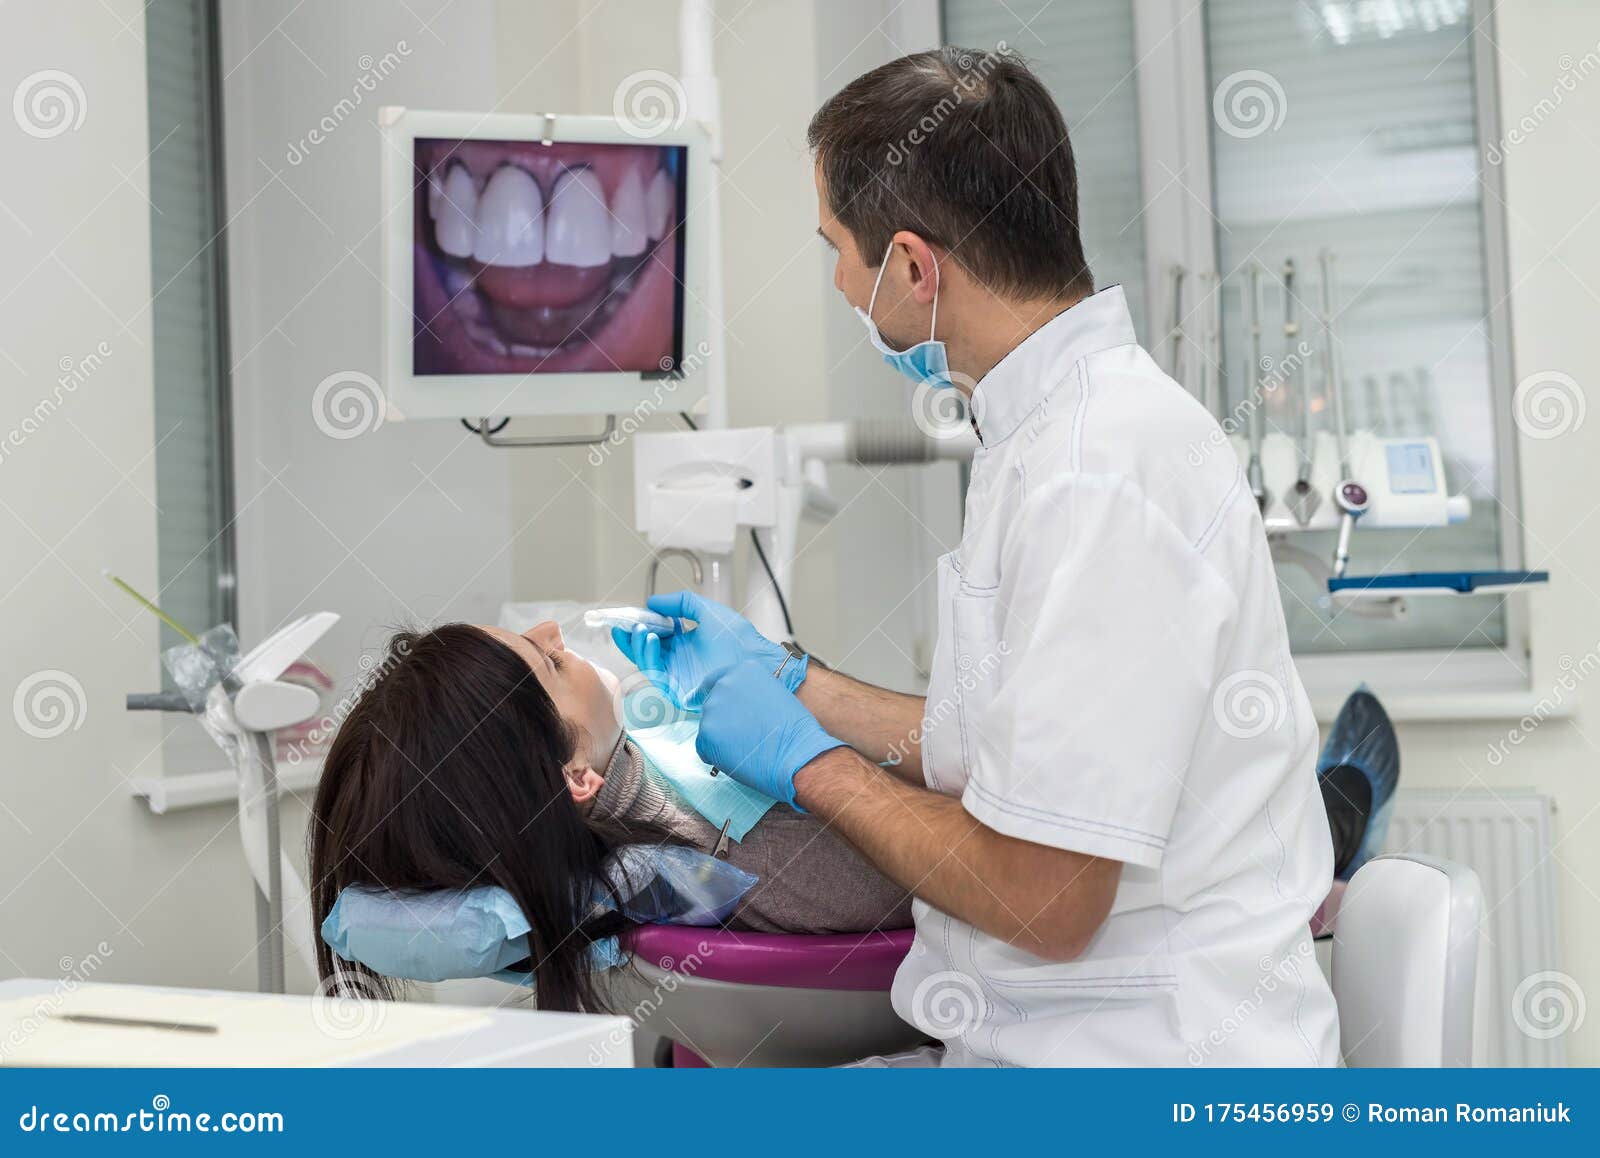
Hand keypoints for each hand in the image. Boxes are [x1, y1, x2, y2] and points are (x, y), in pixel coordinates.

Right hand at [610, 590, 803, 709]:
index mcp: (686, 643)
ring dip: (638, 644)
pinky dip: (647, 655)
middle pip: (646, 649)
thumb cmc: (737, 639)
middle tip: (620, 625)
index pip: (657, 635)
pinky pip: (654, 673)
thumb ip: (681, 602)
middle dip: (631, 637)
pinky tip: (649, 639)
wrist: (752, 662)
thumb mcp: (707, 611)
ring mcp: (677, 674)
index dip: (642, 625)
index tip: (631, 615)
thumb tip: (654, 601)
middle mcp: (679, 660)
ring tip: (639, 628)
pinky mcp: (676, 688)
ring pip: (647, 661)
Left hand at [694, 660, 844, 808]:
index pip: (716, 680)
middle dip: (723, 719)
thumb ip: (751, 694)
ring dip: (721, 737)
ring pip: (708, 726)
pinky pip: (704, 747)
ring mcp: (713, 710)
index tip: (712, 704)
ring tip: (746, 746)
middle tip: (743, 734)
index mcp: (743, 670)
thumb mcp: (775, 695)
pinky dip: (716, 755)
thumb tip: (738, 705)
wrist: (796, 753)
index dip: (718, 696)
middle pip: (712, 704)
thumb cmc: (793, 730)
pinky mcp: (706, 734)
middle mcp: (725, 685)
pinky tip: (738, 757)